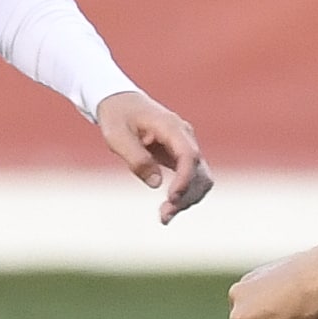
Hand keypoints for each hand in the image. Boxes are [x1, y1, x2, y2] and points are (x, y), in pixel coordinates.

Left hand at [95, 89, 213, 222]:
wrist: (120, 102)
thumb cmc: (117, 116)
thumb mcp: (116, 136)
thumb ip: (136, 158)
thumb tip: (156, 183)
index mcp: (171, 127)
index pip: (189, 156)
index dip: (184, 179)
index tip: (171, 198)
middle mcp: (186, 137)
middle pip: (200, 171)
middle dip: (186, 196)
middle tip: (164, 215)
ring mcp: (187, 147)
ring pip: (200, 178)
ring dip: (188, 198)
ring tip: (165, 216)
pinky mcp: (182, 156)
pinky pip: (192, 178)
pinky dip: (185, 194)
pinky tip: (170, 208)